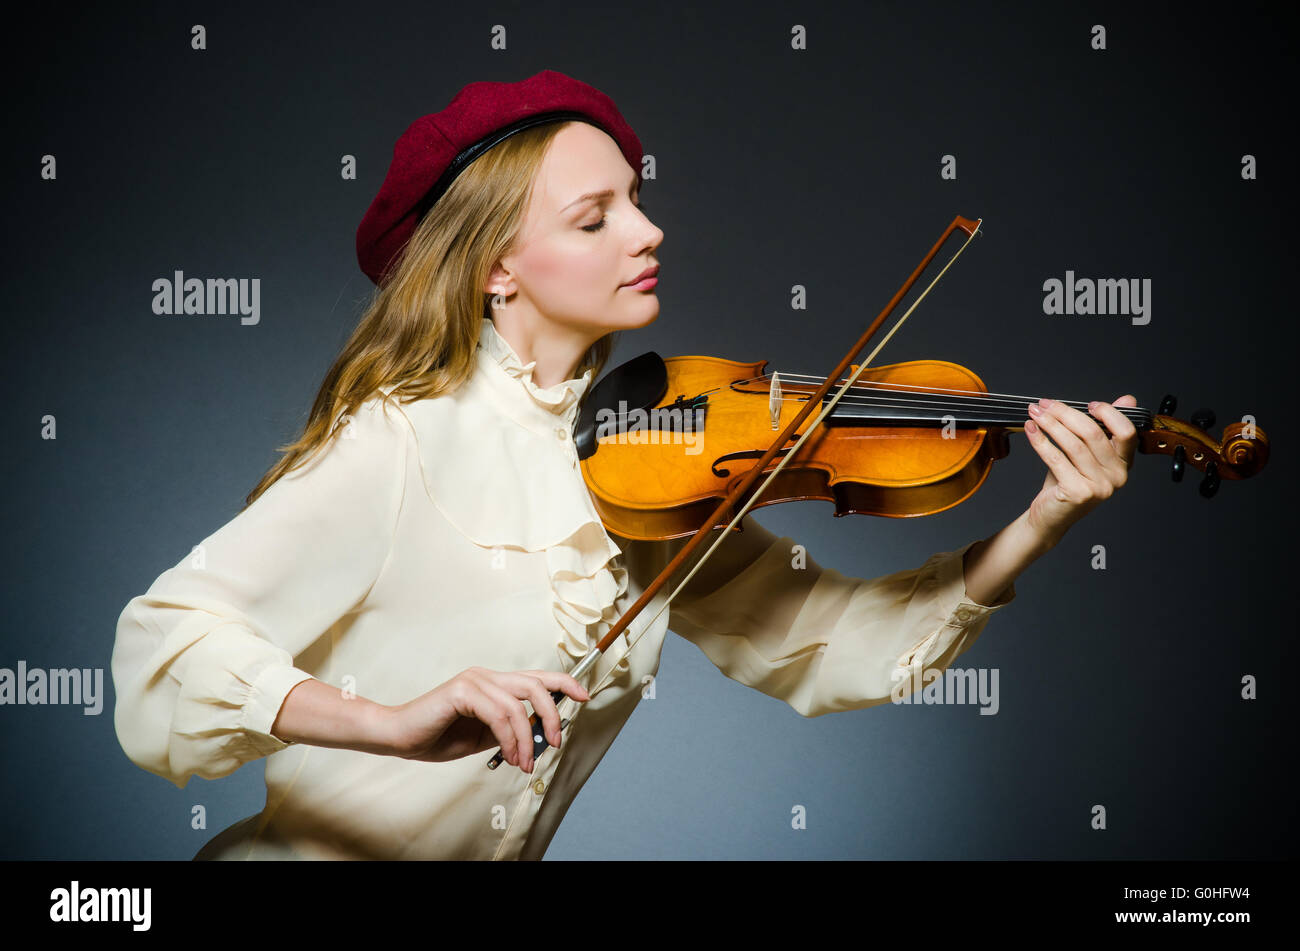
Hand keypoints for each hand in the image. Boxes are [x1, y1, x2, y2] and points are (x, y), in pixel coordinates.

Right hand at [381, 667, 589, 772]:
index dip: (565, 683)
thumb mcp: (485, 736)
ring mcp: (474, 681)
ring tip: (523, 763)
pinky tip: (508, 754)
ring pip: (518, 705)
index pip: (538, 676)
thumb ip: (511, 731)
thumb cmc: (439, 736)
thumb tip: (541, 736)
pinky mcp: (461, 691)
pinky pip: (498, 715)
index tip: (585, 696)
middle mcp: (487, 676)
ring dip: (527, 739)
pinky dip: (509, 738)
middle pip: (536, 685)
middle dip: (552, 716)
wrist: (400, 737)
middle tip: (554, 743)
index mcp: (495, 683)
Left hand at [1022, 395, 1137, 544]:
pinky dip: (1040, 440)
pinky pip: (1056, 458)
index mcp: (1124, 464)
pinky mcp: (1078, 493)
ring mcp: (1099, 486)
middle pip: (1093, 434)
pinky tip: (1030, 429)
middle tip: (1045, 404)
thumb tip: (1126, 399)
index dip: (1109, 414)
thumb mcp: (1087, 454)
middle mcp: (1117, 476)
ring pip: (1073, 444)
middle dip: (1066, 413)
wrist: (1051, 517)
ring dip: (1051, 424)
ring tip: (1035, 413)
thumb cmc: (1067, 482)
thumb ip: (1103, 428)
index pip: (1126, 432)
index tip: (1088, 404)